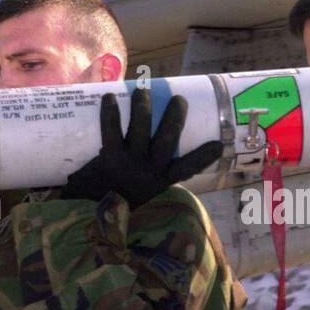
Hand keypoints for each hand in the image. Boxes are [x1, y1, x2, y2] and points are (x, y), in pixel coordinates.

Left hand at [61, 89, 222, 207]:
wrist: (90, 219)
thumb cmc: (117, 205)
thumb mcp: (142, 196)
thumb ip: (149, 180)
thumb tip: (155, 157)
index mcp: (161, 181)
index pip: (187, 168)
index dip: (204, 156)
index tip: (219, 144)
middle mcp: (149, 170)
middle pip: (168, 138)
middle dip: (175, 116)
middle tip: (179, 99)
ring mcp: (130, 163)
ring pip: (141, 128)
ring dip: (143, 106)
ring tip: (144, 91)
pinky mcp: (109, 157)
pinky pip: (111, 130)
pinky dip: (110, 112)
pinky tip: (110, 96)